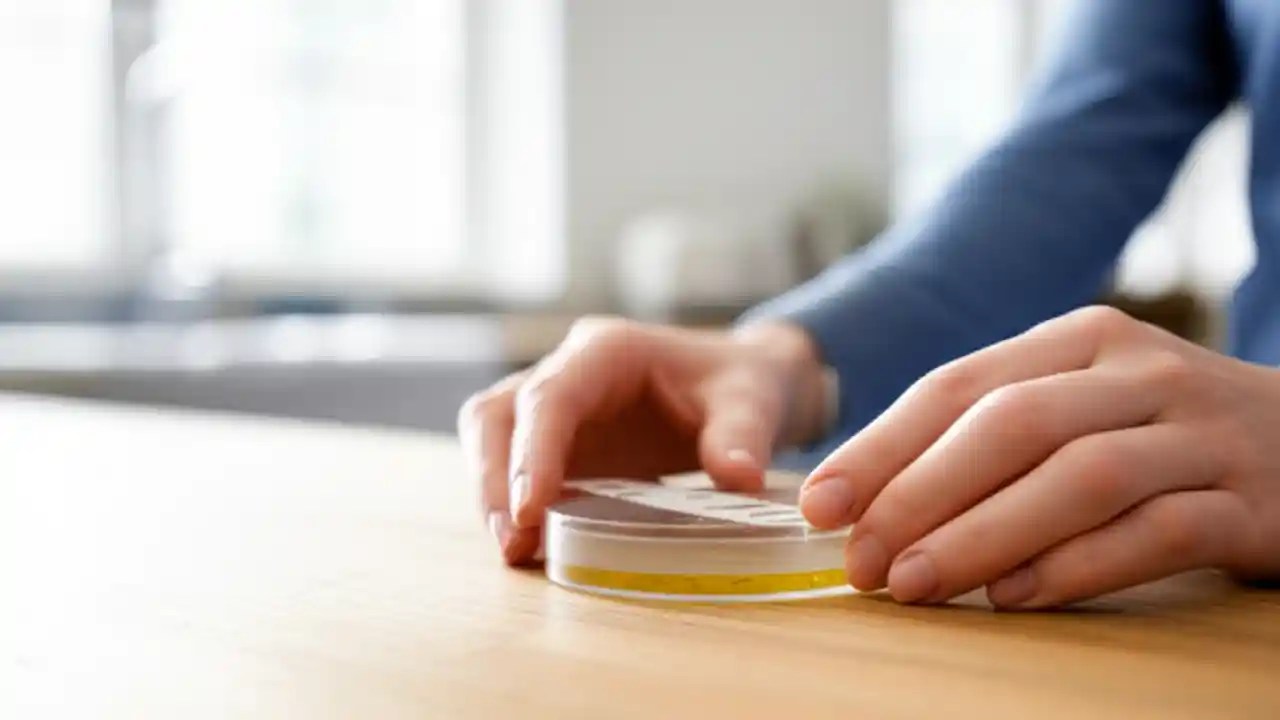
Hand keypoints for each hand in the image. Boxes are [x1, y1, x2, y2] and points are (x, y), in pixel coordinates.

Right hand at [458, 317, 828, 564]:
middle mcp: (569, 371)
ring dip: (494, 493)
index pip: (550, 396)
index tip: (530, 509)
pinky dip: (516, 504)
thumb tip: (739, 478)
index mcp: (608, 350)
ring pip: (493, 437)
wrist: (742, 385)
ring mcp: (559, 408)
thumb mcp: (752, 402)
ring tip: (517, 550)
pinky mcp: (561, 444)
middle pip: (498, 414)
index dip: (532, 451)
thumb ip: (741, 436)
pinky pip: (516, 468)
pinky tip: (533, 546)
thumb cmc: (740, 383)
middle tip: (513, 542)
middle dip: (494, 478)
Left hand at [799, 305, 1279, 607]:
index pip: (957, 386)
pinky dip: (1078, 566)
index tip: (821, 505)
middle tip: (862, 560)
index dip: (881, 447)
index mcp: (1077, 341)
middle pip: (1010, 426)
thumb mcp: (1077, 404)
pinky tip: (1016, 598)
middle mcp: (1138, 373)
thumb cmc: (1157, 433)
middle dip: (920, 495)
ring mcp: (1199, 433)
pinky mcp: (1250, 502)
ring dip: (985, 534)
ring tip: (917, 585)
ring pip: (1079, 477)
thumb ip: (989, 437)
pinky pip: (1156, 533)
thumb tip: (869, 502)